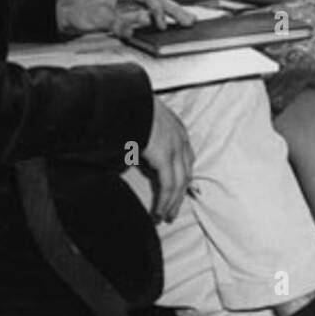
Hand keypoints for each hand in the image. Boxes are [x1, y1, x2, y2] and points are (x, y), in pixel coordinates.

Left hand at [57, 0, 194, 37]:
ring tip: (187, 20)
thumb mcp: (99, 17)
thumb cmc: (79, 11)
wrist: (65, 13)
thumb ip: (119, 22)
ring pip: (155, 6)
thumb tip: (136, 27)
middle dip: (174, 10)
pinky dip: (159, 19)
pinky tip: (169, 23)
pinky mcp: (127, 11)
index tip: (162, 25)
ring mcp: (129, 2)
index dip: (158, 11)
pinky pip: (147, 14)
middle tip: (190, 19)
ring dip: (170, 14)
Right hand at [142, 98, 193, 222]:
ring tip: (165, 216)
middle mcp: (181, 139)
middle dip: (180, 194)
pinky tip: (159, 211)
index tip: (178, 191)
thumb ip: (146, 137)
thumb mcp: (144, 122)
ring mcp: (175, 148)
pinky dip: (165, 201)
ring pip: (180, 183)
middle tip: (173, 210)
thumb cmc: (131, 108)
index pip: (186, 159)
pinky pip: (168, 185)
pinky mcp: (165, 157)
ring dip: (173, 203)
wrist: (128, 99)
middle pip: (186, 174)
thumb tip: (137, 152)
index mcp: (177, 130)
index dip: (183, 177)